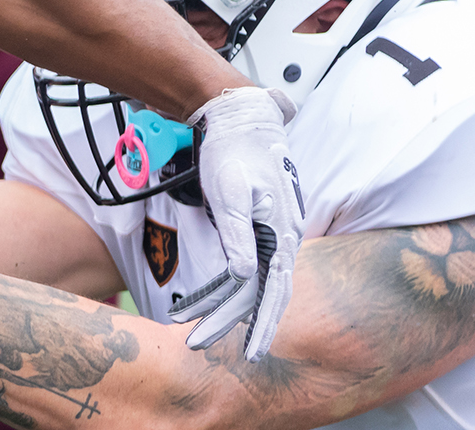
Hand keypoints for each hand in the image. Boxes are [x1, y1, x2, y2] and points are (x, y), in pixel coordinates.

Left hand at [170, 86, 303, 360]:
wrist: (240, 120)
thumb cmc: (233, 152)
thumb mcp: (230, 193)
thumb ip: (238, 235)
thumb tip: (245, 275)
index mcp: (282, 234)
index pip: (273, 292)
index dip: (261, 325)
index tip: (248, 354)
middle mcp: (283, 240)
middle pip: (261, 295)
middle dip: (231, 325)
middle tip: (196, 347)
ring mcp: (272, 236)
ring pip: (249, 286)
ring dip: (222, 309)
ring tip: (192, 332)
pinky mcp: (258, 230)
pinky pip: (241, 268)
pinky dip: (220, 287)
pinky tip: (201, 302)